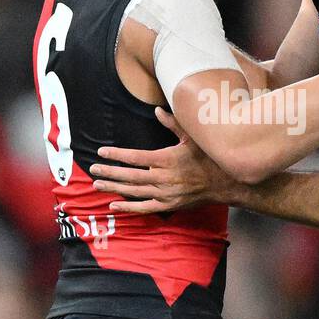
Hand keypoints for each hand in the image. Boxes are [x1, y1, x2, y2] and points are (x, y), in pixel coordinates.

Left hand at [90, 108, 235, 212]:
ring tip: (97, 184)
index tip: (102, 152)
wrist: (226, 183)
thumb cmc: (209, 156)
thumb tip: (156, 110)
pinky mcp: (169, 205)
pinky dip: (129, 207)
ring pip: (134, 192)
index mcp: (167, 159)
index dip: (116, 154)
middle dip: (109, 172)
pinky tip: (114, 205)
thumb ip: (173, 124)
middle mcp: (163, 178)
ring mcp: (166, 194)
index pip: (135, 157)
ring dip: (114, 188)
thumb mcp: (193, 137)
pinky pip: (145, 208)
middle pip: (129, 175)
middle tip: (92, 169)